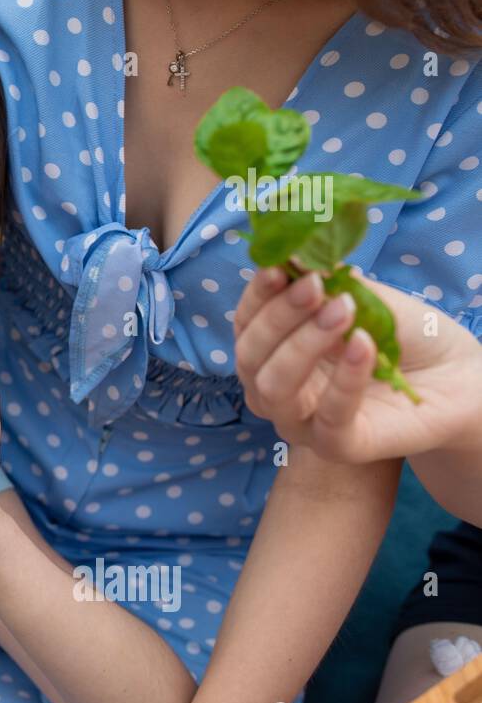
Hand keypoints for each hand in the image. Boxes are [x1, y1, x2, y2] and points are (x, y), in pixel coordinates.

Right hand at [234, 266, 481, 462]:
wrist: (456, 374)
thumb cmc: (403, 334)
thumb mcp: (364, 297)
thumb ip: (328, 284)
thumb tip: (294, 257)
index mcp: (274, 348)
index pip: (246, 323)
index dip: (257, 295)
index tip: (281, 267)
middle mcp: (275, 385)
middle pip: (249, 354)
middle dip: (280, 316)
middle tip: (317, 287)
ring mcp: (301, 420)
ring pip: (272, 387)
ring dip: (303, 344)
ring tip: (345, 311)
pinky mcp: (336, 445)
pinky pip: (328, 416)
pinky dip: (344, 379)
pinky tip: (365, 346)